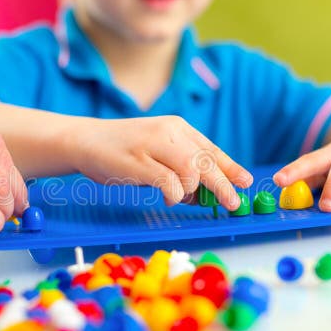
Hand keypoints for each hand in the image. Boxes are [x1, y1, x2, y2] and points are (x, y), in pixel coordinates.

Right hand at [64, 115, 251, 209]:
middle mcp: (168, 132)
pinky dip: (174, 195)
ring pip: (191, 171)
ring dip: (191, 191)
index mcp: (177, 127)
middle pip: (205, 161)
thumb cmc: (123, 150)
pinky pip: (169, 183)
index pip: (210, 149)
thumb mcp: (156, 152)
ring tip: (180, 198)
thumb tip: (204, 194)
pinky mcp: (138, 162)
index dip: (230, 168)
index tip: (245, 183)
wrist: (84, 140)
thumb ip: (180, 168)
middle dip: (223, 185)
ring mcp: (153, 145)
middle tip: (234, 203)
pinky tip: (167, 198)